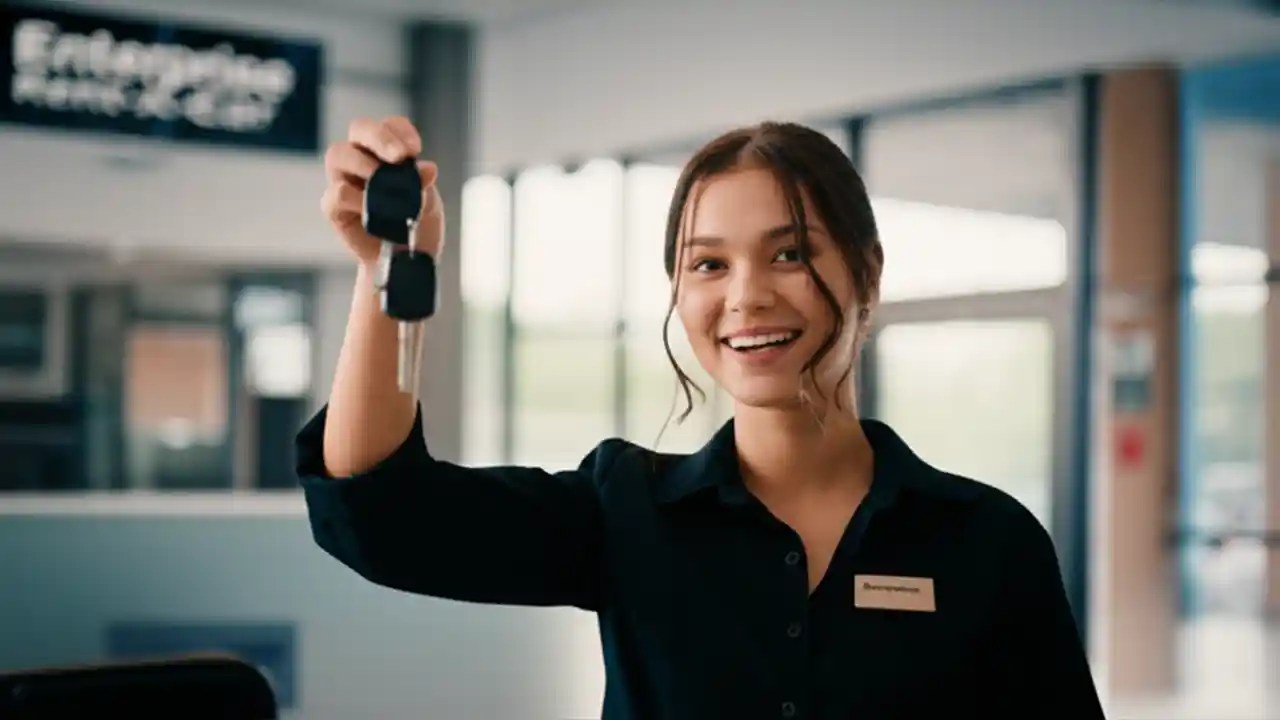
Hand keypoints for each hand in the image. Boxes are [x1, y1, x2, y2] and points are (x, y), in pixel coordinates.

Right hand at [321, 116, 444, 266]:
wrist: (405, 261)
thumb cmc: (415, 226)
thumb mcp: (428, 204)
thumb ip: (424, 186)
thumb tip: (427, 169)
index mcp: (386, 151)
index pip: (389, 125)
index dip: (400, 131)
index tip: (415, 150)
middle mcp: (361, 158)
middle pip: (360, 128)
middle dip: (380, 137)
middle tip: (400, 156)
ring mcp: (343, 179)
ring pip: (339, 154)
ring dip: (364, 165)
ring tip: (383, 183)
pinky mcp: (333, 207)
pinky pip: (337, 194)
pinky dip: (357, 199)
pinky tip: (373, 211)